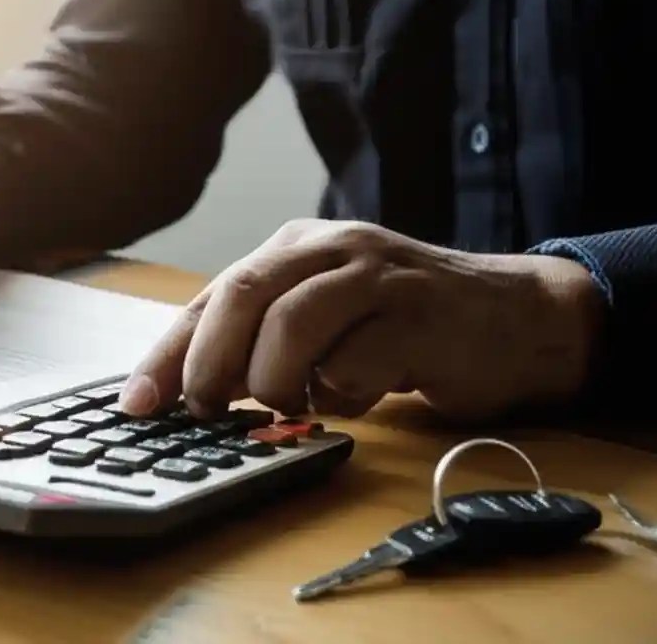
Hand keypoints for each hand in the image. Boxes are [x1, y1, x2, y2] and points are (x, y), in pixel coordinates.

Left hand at [119, 219, 603, 421]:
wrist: (518, 319)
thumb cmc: (403, 326)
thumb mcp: (324, 320)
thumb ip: (262, 342)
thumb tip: (190, 391)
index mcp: (297, 245)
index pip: (214, 294)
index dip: (169, 351)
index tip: (138, 402)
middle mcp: (332, 247)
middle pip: (244, 294)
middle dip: (209, 362)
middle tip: (204, 410)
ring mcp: (378, 276)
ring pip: (292, 323)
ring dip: (275, 381)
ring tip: (288, 404)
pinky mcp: (419, 315)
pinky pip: (355, 362)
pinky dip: (340, 393)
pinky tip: (354, 396)